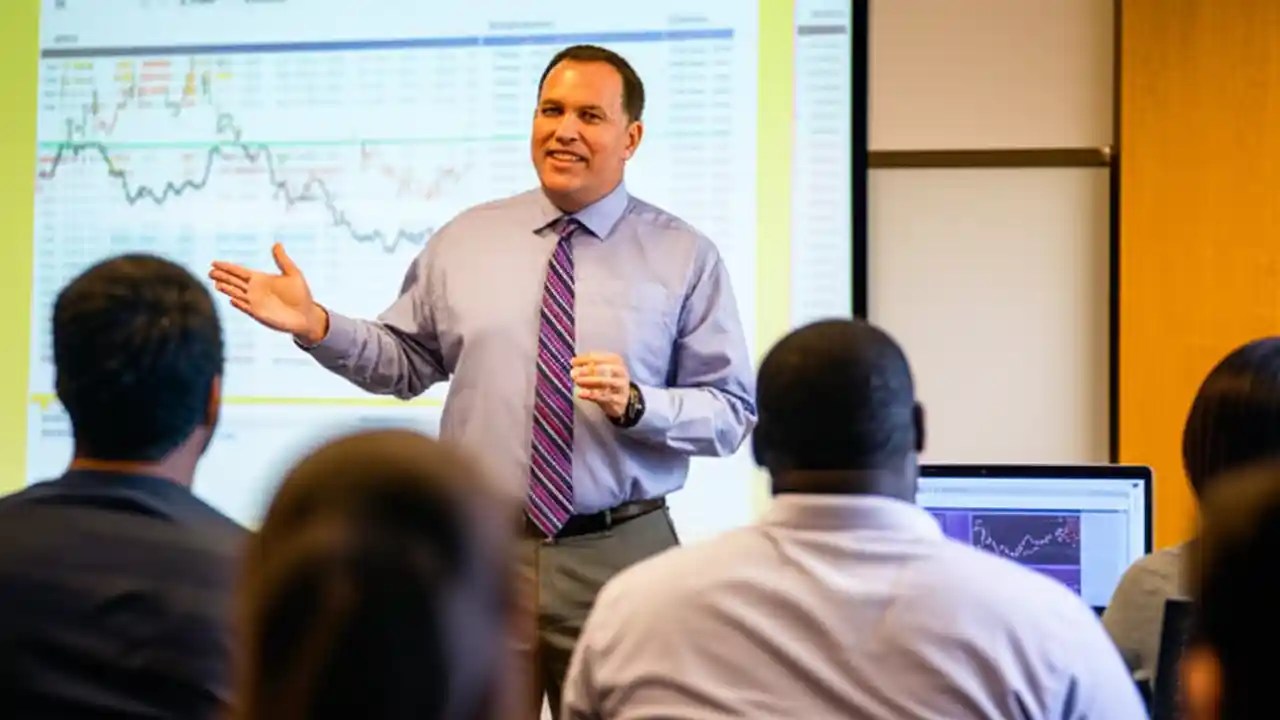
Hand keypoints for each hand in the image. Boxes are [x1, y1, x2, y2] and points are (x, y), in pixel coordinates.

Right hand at [208, 243, 327, 343]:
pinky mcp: (259, 314)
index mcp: (260, 279)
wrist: (306, 315)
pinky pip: (246, 308)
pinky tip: (232, 299)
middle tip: (209, 271)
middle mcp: (255, 291)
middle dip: (222, 276)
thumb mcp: (293, 274)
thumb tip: (276, 244)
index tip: (214, 262)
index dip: (227, 267)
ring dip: (227, 289)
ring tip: (216, 283)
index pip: (239, 271)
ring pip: (236, 293)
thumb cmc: (300, 294)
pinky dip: (240, 304)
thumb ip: (282, 260)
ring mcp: (255, 303)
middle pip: (234, 281)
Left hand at [571, 352, 630, 419]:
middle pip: (604, 368)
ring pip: (605, 382)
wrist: (622, 399)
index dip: (584, 359)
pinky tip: (581, 394)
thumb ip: (589, 365)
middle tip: (575, 373)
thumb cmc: (608, 380)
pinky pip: (604, 396)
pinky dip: (592, 395)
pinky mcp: (619, 399)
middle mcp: (620, 371)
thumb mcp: (602, 370)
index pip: (599, 357)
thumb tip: (573, 363)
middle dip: (588, 370)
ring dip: (589, 381)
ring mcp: (621, 385)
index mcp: (616, 360)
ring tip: (577, 382)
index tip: (573, 362)